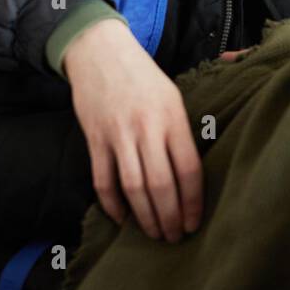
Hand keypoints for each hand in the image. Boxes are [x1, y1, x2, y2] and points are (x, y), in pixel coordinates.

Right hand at [63, 18, 203, 242]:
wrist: (101, 52)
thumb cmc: (143, 76)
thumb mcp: (172, 97)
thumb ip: (179, 132)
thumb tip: (189, 174)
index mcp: (173, 118)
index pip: (189, 168)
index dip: (193, 201)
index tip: (195, 222)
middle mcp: (147, 128)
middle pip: (161, 185)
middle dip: (170, 217)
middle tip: (175, 237)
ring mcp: (118, 135)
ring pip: (133, 187)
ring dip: (145, 217)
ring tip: (154, 233)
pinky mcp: (94, 139)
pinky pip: (103, 180)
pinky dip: (112, 204)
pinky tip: (123, 218)